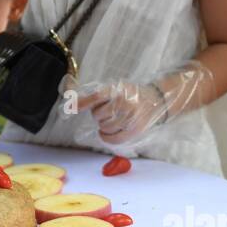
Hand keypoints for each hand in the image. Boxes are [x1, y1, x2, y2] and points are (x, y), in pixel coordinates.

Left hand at [73, 62, 213, 144]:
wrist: (156, 100)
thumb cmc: (131, 95)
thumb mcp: (115, 88)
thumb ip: (95, 95)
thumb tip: (71, 103)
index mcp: (117, 89)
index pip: (96, 96)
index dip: (81, 102)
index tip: (70, 107)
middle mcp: (124, 102)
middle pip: (97, 115)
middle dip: (98, 114)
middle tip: (108, 110)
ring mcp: (130, 117)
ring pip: (104, 127)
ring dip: (104, 125)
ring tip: (113, 118)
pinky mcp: (135, 130)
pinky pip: (112, 139)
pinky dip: (106, 136)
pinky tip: (106, 132)